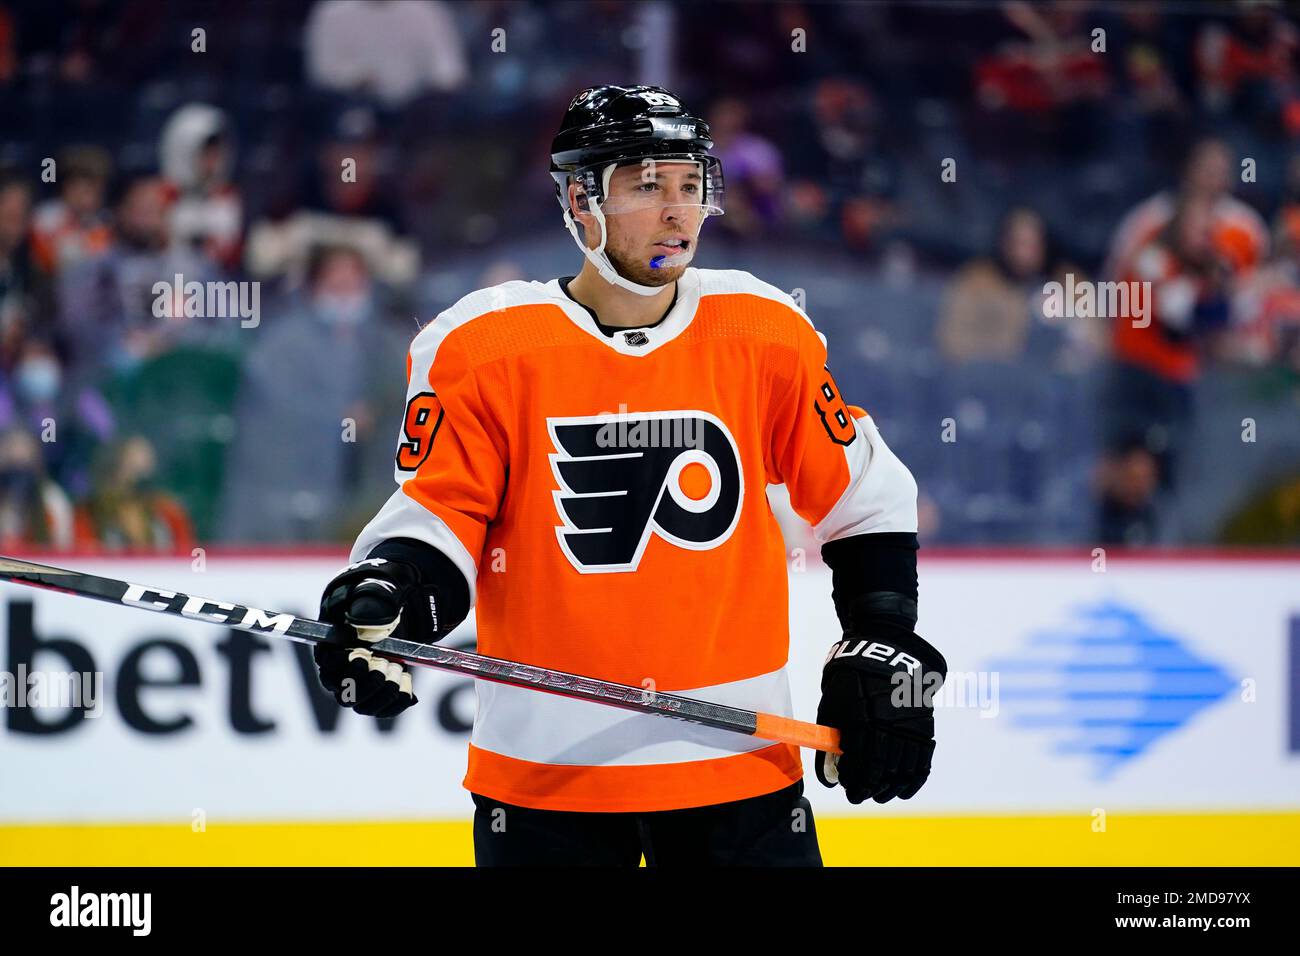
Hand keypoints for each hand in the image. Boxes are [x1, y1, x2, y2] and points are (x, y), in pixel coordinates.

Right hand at [313, 557, 430, 717]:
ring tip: (398, 669)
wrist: (389, 618)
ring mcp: (359, 690)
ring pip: (364, 707)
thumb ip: (365, 602)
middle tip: (385, 664)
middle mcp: (340, 677)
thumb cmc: (372, 605)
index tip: (363, 654)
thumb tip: (362, 619)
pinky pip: (386, 710)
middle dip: (368, 683)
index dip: (343, 665)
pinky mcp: (379, 697)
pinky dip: (400, 701)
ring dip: (384, 693)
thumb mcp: (369, 596)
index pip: (327, 667)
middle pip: (344, 695)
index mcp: (330, 652)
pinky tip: (408, 682)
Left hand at [814, 626, 945, 803]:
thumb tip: (829, 778)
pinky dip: (914, 779)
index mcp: (860, 716)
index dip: (854, 780)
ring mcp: (908, 724)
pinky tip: (903, 791)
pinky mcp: (924, 725)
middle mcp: (886, 721)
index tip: (848, 790)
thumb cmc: (850, 681)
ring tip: (879, 796)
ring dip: (890, 787)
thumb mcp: (832, 705)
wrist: (884, 652)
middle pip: (881, 767)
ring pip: (902, 767)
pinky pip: (923, 760)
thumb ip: (831, 741)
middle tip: (859, 797)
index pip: (860, 760)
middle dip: (869, 787)